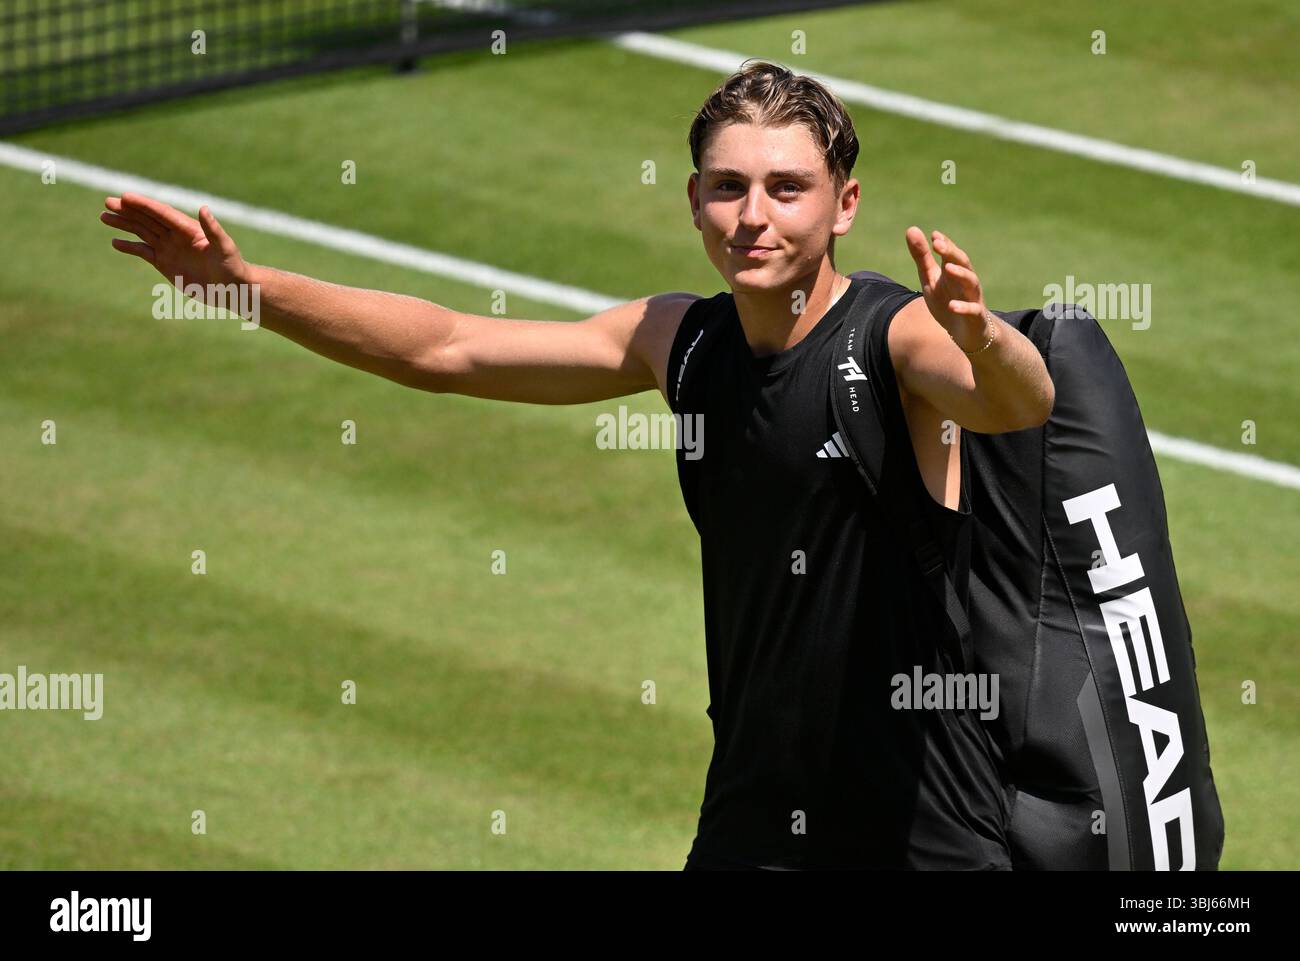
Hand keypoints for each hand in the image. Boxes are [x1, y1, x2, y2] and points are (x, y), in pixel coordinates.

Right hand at [100, 192, 249, 293]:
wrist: (231, 288)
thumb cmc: (232, 266)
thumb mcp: (224, 247)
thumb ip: (213, 229)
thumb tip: (204, 208)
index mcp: (188, 228)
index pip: (161, 213)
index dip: (144, 205)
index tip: (125, 197)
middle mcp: (176, 235)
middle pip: (147, 219)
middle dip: (128, 211)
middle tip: (107, 202)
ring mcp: (169, 248)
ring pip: (142, 232)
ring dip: (124, 225)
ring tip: (104, 217)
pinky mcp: (165, 263)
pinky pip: (144, 252)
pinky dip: (130, 247)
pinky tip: (116, 242)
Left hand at [905, 226, 991, 349]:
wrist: (966, 332)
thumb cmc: (947, 301)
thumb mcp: (930, 279)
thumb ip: (922, 257)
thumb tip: (911, 229)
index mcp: (954, 272)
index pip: (950, 254)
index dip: (944, 244)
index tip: (933, 235)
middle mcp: (965, 282)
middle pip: (963, 263)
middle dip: (951, 253)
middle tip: (938, 244)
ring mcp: (972, 298)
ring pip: (972, 283)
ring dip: (961, 274)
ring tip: (948, 268)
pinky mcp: (976, 317)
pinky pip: (973, 310)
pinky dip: (964, 307)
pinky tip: (952, 306)